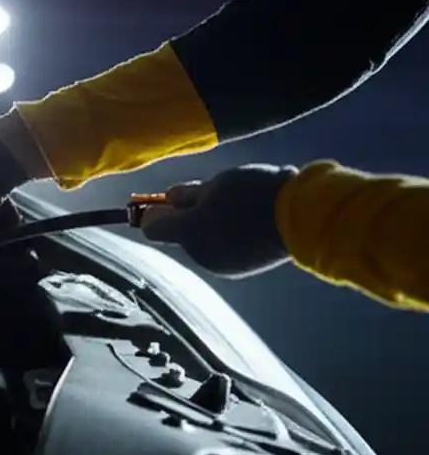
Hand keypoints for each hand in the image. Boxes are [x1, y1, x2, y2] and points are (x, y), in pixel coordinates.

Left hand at [141, 164, 297, 276]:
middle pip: (181, 234)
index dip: (154, 212)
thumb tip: (167, 199)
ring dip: (210, 227)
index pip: (152, 228)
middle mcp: (200, 255)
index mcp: (189, 233)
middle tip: (214, 193)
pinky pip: (222, 249)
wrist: (302, 218)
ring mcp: (221, 265)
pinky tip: (248, 222)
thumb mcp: (215, 185)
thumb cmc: (254, 194)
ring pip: (203, 242)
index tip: (165, 200)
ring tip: (238, 206)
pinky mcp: (241, 269)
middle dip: (189, 217)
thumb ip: (186, 195)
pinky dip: (227, 237)